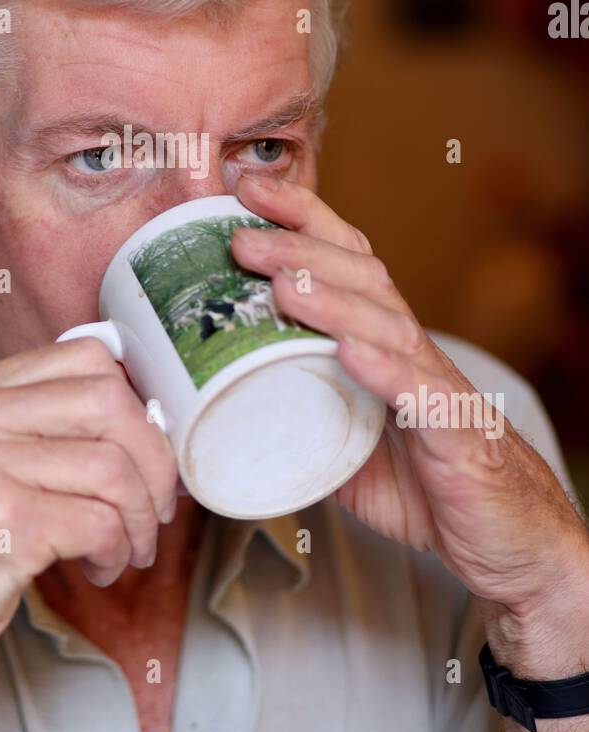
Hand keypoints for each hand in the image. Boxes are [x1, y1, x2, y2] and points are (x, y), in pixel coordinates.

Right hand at [0, 336, 177, 698]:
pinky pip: (101, 523)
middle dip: (154, 461)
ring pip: (115, 468)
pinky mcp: (3, 525)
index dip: (138, 405)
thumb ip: (38, 427)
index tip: (147, 451)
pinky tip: (99, 570)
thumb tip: (145, 418)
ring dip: (140, 519)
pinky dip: (116, 552)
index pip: (88, 356)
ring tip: (128, 549)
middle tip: (156, 508)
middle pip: (111, 403)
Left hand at [232, 174, 588, 674]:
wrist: (513, 542)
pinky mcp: (459, 440)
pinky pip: (424, 399)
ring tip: (282, 286)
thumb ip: (297, 418)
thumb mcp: (346, 445)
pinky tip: (350, 353)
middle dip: (299, 250)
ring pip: (388, 328)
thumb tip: (218, 404)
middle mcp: (414, 351)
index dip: (301, 218)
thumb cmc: (430, 483)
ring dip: (332, 302)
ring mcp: (439, 391)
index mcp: (386, 342)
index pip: (347, 259)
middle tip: (240, 237)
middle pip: (362, 280)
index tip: (245, 189)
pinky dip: (387, 373)